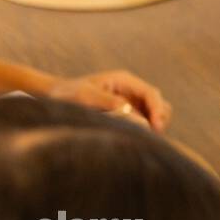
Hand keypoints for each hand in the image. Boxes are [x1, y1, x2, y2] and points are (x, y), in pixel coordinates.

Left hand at [47, 70, 171, 131]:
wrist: (58, 97)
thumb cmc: (69, 94)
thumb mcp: (85, 96)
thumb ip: (110, 104)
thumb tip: (137, 118)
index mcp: (124, 81)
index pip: (152, 94)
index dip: (157, 110)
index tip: (156, 127)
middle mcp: (132, 91)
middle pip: (161, 104)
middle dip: (160, 119)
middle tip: (152, 135)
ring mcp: (133, 103)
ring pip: (158, 115)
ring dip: (155, 126)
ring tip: (143, 138)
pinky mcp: (130, 115)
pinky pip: (148, 124)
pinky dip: (148, 132)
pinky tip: (137, 138)